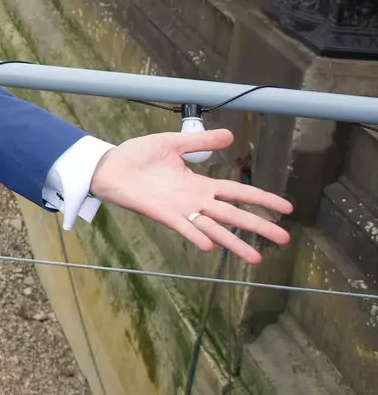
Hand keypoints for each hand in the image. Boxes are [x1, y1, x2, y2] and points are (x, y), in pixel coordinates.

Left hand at [89, 129, 291, 262]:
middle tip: (284, 239)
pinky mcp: (163, 215)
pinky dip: (197, 236)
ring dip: (234, 243)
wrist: (109, 166)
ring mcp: (181, 210)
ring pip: (214, 229)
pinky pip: (184, 228)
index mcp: (200, 184)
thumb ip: (200, 142)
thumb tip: (230, 136)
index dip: (262, 199)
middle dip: (259, 226)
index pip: (239, 193)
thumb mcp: (173, 143)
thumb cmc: (137, 156)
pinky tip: (211, 247)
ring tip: (256, 259)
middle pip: (234, 215)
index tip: (286, 208)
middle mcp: (195, 201)